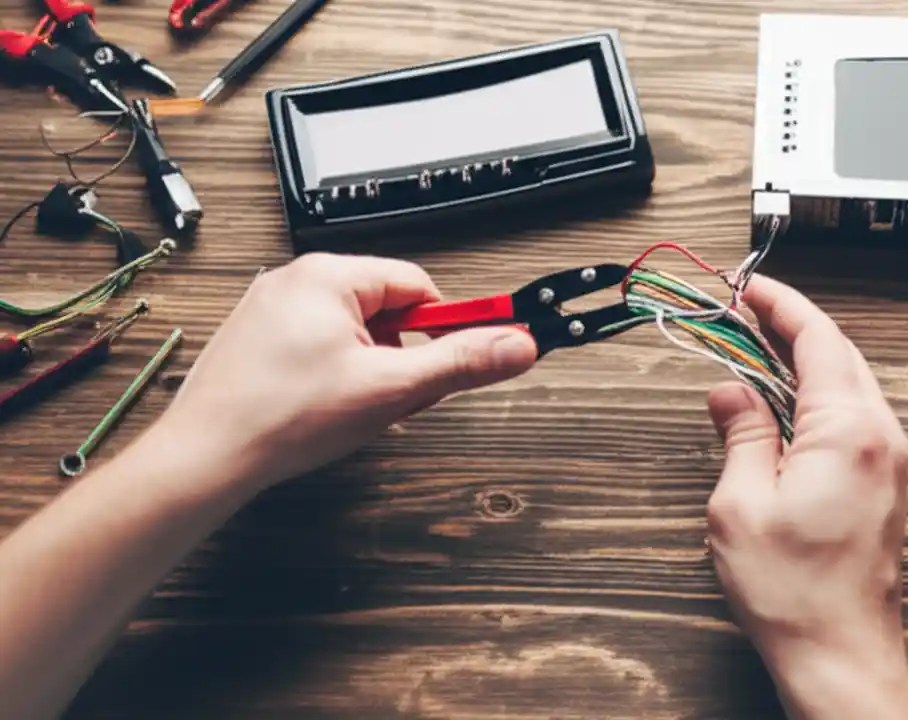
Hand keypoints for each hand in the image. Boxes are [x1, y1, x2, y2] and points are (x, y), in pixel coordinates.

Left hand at [155, 253, 537, 492]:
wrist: (206, 458)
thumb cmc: (281, 418)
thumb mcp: (391, 389)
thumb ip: (460, 363)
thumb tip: (515, 345)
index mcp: (329, 276)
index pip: (418, 285)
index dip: (446, 327)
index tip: (465, 356)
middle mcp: (295, 281)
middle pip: (386, 310)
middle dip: (403, 357)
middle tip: (396, 396)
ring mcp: (270, 311)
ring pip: (352, 333)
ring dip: (371, 371)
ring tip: (355, 410)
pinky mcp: (255, 341)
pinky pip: (318, 347)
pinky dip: (336, 378)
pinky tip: (326, 411)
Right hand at [705, 276, 907, 719]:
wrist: (841, 654)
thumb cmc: (793, 592)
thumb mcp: (740, 505)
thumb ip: (740, 434)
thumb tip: (730, 392)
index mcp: (847, 431)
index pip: (817, 339)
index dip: (781, 304)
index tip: (749, 285)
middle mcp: (881, 437)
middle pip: (840, 354)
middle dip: (791, 327)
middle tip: (744, 315)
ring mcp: (890, 461)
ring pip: (850, 385)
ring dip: (805, 363)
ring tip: (756, 354)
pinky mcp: (886, 484)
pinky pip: (854, 419)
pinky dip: (819, 398)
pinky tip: (785, 408)